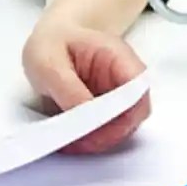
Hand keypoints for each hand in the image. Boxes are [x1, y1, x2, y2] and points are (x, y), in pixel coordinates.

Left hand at [21, 18, 150, 153]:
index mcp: (118, 57)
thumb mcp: (48, 62)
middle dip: (109, 133)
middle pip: (134, 114)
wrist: (52, 41)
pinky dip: (92, 140)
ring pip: (123, 128)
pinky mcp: (109, 110)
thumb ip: (67, 88)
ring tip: (71, 144)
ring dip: (99, 140)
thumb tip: (85, 116)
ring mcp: (120, 96)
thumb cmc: (52, 44)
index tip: (95, 128)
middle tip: (78, 143)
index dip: (122, 114)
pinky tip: (72, 141)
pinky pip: (108, 131)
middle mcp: (126, 78)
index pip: (138, 90)